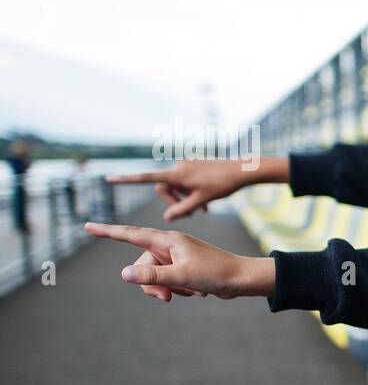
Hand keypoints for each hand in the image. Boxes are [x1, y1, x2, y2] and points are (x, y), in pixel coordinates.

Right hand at [83, 222, 274, 298]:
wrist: (241, 280)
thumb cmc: (216, 273)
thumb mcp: (183, 276)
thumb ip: (153, 275)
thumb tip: (124, 274)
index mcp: (168, 240)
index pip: (131, 234)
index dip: (109, 232)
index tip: (88, 226)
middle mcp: (170, 246)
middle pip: (142, 266)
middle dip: (152, 284)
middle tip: (167, 298)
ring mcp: (176, 257)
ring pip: (154, 277)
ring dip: (169, 288)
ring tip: (193, 291)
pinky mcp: (183, 268)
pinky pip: (168, 282)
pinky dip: (179, 289)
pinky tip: (198, 291)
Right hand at [105, 156, 286, 221]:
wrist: (244, 170)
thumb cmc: (223, 185)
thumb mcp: (202, 201)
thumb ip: (182, 210)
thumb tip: (167, 218)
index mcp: (177, 174)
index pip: (145, 178)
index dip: (126, 180)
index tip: (108, 179)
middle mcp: (177, 167)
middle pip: (163, 188)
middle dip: (174, 202)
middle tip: (193, 212)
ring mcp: (185, 166)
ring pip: (175, 187)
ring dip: (184, 200)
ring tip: (203, 209)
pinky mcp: (193, 167)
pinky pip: (184, 183)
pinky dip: (191, 194)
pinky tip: (207, 203)